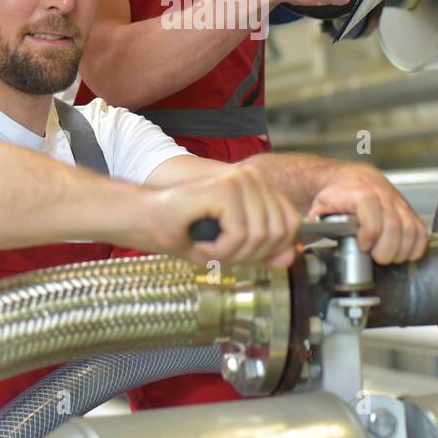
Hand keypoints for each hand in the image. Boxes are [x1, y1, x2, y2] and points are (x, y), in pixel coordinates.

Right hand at [139, 166, 301, 268]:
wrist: (145, 220)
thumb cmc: (184, 232)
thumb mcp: (232, 249)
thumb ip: (263, 251)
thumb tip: (291, 257)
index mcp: (259, 188)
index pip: (292, 225)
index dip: (271, 250)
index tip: (241, 253)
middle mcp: (253, 179)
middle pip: (279, 234)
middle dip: (250, 255)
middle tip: (219, 251)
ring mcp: (239, 181)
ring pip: (260, 237)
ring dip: (231, 254)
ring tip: (208, 244)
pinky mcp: (224, 188)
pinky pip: (239, 235)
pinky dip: (219, 249)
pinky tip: (202, 241)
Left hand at [306, 163, 426, 263]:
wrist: (350, 179)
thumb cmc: (337, 195)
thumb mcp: (321, 204)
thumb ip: (317, 218)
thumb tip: (308, 230)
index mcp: (360, 192)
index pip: (372, 210)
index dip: (370, 232)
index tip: (363, 246)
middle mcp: (383, 195)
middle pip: (395, 226)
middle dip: (386, 249)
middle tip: (376, 257)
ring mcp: (399, 202)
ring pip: (411, 230)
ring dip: (401, 251)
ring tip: (387, 257)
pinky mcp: (409, 210)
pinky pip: (421, 231)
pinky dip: (416, 247)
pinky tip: (403, 253)